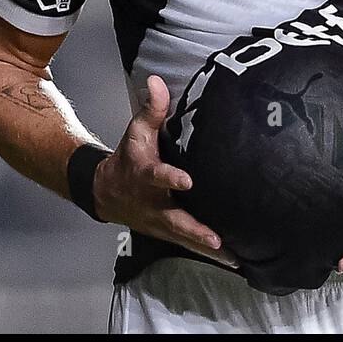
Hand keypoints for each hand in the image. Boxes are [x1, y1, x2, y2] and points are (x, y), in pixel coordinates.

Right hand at [92, 75, 236, 267]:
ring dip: (208, 249)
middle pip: (175, 219)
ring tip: (234, 258)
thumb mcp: (137, 131)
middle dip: (196, 230)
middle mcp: (154, 203)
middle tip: (216, 239)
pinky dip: (211, 254)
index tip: (186, 180)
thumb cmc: (129, 158)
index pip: (157, 176)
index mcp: (145, 174)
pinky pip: (190, 244)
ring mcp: (161, 222)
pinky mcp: (169, 232)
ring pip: (185, 238)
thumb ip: (152, 108)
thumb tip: (157, 80)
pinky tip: (235, 261)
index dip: (170, 177)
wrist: (107, 192)